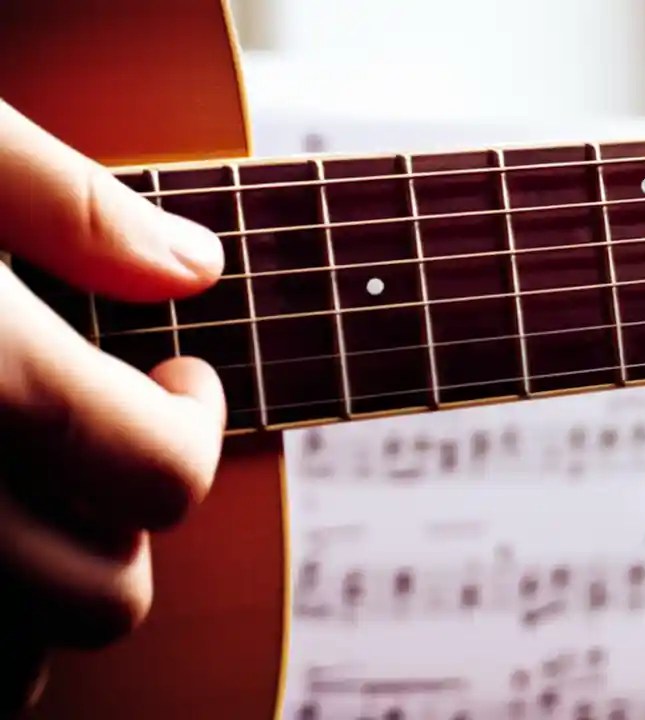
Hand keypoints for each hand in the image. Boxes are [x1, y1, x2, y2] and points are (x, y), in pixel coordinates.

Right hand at [0, 101, 226, 712]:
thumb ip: (65, 204)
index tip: (187, 376)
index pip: (161, 476)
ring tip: (31, 495)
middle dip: (137, 518)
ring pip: (11, 668)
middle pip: (106, 596)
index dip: (202, 422)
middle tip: (111, 435)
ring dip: (51, 596)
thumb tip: (195, 264)